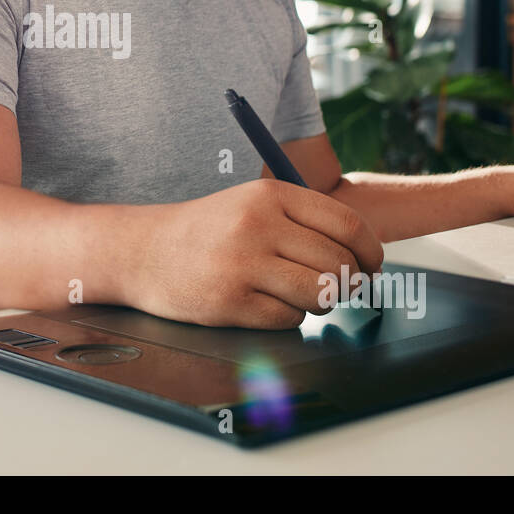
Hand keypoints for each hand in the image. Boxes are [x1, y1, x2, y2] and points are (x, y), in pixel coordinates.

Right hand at [129, 179, 383, 328]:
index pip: (347, 225)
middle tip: (340, 288)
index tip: (372, 266)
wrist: (141, 250)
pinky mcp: (230, 301)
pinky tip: (267, 303)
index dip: (370, 252)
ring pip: (321, 294)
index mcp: (271, 195)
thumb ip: (301, 221)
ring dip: (321, 302)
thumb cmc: (206, 231)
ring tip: (302, 295)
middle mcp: (259, 225)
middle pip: (338, 263)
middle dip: (348, 283)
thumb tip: (362, 256)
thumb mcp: (252, 205)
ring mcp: (243, 264)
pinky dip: (289, 317)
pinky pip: (289, 318)